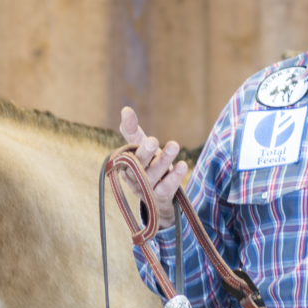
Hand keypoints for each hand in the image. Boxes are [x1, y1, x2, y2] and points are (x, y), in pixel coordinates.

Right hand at [118, 106, 187, 229]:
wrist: (159, 193)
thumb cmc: (147, 163)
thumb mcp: (139, 146)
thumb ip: (132, 129)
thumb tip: (125, 109)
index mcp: (125, 163)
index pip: (127, 153)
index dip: (135, 145)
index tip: (146, 135)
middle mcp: (133, 177)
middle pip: (138, 165)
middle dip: (145, 153)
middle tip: (153, 141)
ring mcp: (146, 189)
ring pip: (153, 175)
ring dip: (164, 160)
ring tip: (174, 145)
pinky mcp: (159, 197)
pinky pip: (166, 188)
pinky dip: (174, 177)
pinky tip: (183, 165)